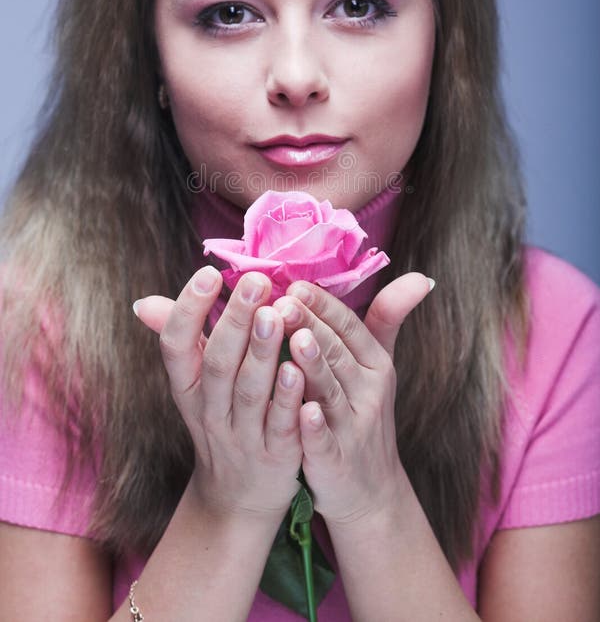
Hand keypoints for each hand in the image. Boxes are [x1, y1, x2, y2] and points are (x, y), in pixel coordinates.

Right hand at [134, 266, 304, 522]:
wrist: (238, 498)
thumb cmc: (221, 421)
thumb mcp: (193, 385)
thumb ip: (180, 339)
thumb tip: (143, 302)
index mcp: (188, 387)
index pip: (176, 346)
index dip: (188, 310)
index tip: (207, 273)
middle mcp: (210, 411)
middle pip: (218, 363)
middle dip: (234, 320)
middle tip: (254, 282)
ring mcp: (242, 435)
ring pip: (250, 391)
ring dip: (262, 352)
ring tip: (276, 315)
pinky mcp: (276, 455)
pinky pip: (280, 425)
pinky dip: (288, 398)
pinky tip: (299, 370)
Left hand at [273, 273, 432, 525]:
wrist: (370, 492)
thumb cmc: (364, 414)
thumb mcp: (380, 365)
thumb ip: (388, 319)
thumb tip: (422, 276)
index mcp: (376, 364)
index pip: (350, 327)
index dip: (324, 306)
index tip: (296, 284)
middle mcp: (369, 392)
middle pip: (337, 352)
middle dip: (310, 325)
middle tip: (282, 302)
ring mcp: (354, 428)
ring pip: (330, 391)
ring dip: (313, 365)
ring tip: (294, 340)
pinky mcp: (335, 461)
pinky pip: (324, 440)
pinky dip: (314, 426)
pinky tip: (301, 410)